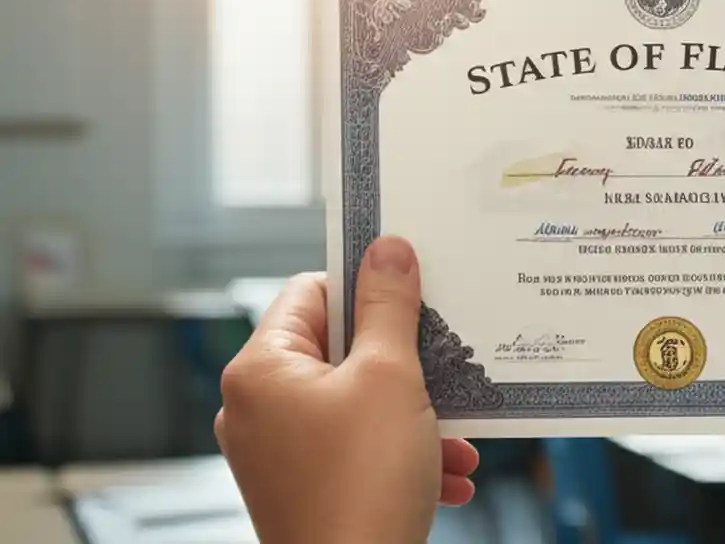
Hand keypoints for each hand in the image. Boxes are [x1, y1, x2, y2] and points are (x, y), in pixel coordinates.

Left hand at [215, 237, 477, 543]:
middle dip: (404, 362)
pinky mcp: (303, 488)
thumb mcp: (389, 377)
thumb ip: (389, 307)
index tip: (412, 288)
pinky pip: (356, 450)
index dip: (364, 286)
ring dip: (414, 415)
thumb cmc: (360, 487)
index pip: (312, 292)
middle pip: (339, 351)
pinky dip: (400, 453)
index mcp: (260, 369)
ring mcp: (277, 453)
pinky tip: (447, 474)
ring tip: (455, 436)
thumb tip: (388, 249)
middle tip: (443, 361)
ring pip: (356, 405)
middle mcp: (256, 408)